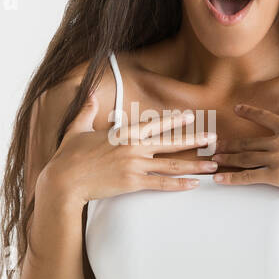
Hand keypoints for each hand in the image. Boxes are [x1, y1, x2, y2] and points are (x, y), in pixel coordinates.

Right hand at [40, 93, 217, 205]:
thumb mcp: (77, 128)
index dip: (175, 121)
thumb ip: (87, 110)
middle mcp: (133, 147)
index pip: (155, 124)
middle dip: (195, 141)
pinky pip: (161, 184)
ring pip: (171, 165)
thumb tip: (87, 93)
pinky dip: (179, 185)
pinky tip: (194, 184)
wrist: (63, 181)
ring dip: (194, 165)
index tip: (191, 117)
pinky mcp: (132, 183)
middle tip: (214, 140)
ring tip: (212, 164)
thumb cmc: (68, 156)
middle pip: (171, 144)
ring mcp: (134, 165)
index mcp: (123, 133)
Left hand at [210, 68, 278, 197]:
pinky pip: (250, 177)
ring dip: (227, 158)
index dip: (249, 112)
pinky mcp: (277, 177)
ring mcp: (277, 159)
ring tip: (213, 159)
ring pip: (245, 158)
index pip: (265, 117)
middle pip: (248, 141)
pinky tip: (220, 179)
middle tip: (215, 144)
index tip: (236, 109)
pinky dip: (233, 178)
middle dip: (230, 143)